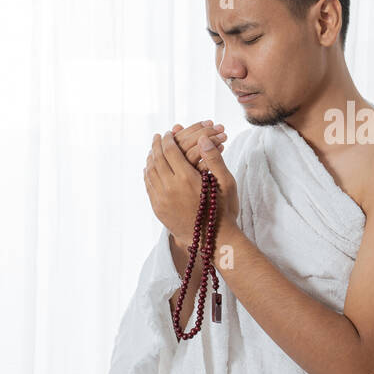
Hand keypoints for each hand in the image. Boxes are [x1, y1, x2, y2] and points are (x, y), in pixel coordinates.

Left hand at [143, 127, 238, 242]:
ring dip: (151, 158)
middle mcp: (170, 187)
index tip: (169, 132)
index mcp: (187, 178)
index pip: (171, 151)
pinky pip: (148, 186)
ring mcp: (161, 199)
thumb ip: (214, 159)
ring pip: (150, 172)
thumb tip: (204, 139)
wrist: (211, 240)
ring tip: (153, 150)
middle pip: (157, 159)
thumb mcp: (226, 183)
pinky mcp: (158, 209)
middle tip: (158, 136)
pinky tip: (150, 169)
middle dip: (157, 145)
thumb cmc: (223, 210)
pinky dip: (148, 174)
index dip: (169, 139)